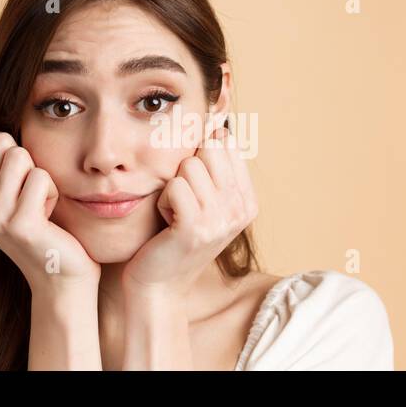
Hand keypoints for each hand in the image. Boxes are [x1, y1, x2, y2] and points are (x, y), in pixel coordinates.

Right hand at [0, 127, 100, 295]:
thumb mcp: (13, 192)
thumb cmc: (46, 228)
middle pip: (2, 142)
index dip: (12, 147)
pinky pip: (41, 177)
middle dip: (27, 161)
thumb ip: (1, 161)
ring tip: (41, 205)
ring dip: (42, 177)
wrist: (60, 276)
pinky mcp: (20, 224)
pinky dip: (54, 192)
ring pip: (20, 156)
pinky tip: (50, 218)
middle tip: (33, 194)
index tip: (19, 181)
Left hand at [122, 125, 257, 298]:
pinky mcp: (197, 228)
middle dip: (185, 169)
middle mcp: (241, 209)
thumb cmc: (172, 237)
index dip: (199, 156)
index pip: (226, 142)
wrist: (158, 285)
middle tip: (182, 202)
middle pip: (209, 148)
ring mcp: (222, 220)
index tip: (195, 190)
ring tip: (175, 215)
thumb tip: (216, 122)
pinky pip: (174, 185)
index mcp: (247, 201)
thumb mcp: (203, 200)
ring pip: (189, 165)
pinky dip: (163, 201)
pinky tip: (167, 224)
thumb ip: (215, 166)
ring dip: (172, 188)